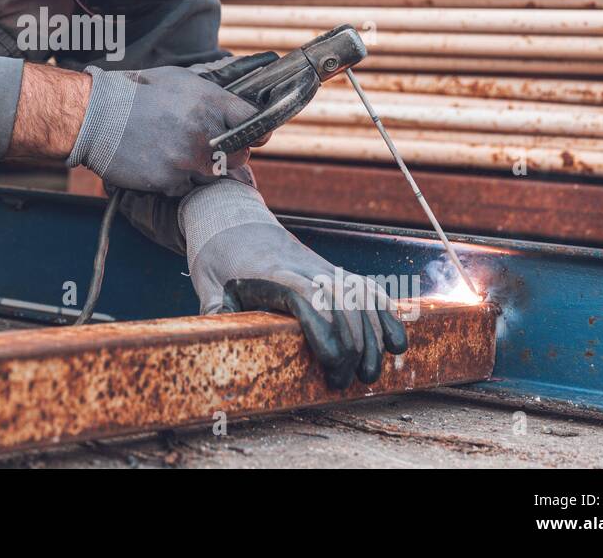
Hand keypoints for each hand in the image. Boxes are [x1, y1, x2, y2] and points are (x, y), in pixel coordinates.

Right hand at [66, 58, 263, 196]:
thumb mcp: (179, 79)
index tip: (255, 133)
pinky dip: (177, 180)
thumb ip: (211, 93)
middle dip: (231, 152)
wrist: (97, 116)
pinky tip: (160, 163)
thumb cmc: (136, 93)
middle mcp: (205, 132)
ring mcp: (188, 159)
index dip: (258, 129)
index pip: (255, 121)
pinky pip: (186, 187)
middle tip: (211, 146)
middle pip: (242, 154)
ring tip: (179, 153)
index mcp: (210, 102)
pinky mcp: (171, 180)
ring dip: (202, 168)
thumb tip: (236, 98)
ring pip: (214, 174)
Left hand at [182, 179, 407, 388]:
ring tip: (372, 374)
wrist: (232, 221)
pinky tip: (396, 343)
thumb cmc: (218, 256)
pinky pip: (367, 289)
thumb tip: (210, 339)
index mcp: (274, 274)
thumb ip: (213, 310)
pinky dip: (385, 314)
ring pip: (363, 298)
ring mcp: (323, 268)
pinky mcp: (332, 271)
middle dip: (354, 348)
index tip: (332, 369)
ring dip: (375, 337)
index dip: (329, 335)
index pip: (313, 301)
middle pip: (345, 305)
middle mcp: (306, 269)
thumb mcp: (206, 281)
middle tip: (346, 383)